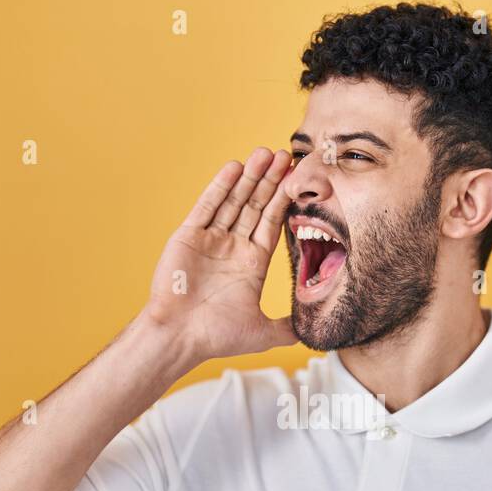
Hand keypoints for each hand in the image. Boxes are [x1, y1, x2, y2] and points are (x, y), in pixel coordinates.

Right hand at [143, 147, 296, 360]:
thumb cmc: (216, 337)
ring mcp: (210, 240)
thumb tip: (312, 330)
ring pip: (233, 201)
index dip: (284, 201)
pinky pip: (207, 207)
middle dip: (270, 181)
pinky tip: (235, 167)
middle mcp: (232, 248)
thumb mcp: (262, 333)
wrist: (179, 338)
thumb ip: (288, 328)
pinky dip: (220, 187)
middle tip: (286, 155)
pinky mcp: (189, 236)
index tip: (297, 179)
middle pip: (255, 206)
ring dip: (249, 177)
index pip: (271, 224)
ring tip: (264, 153)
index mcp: (251, 264)